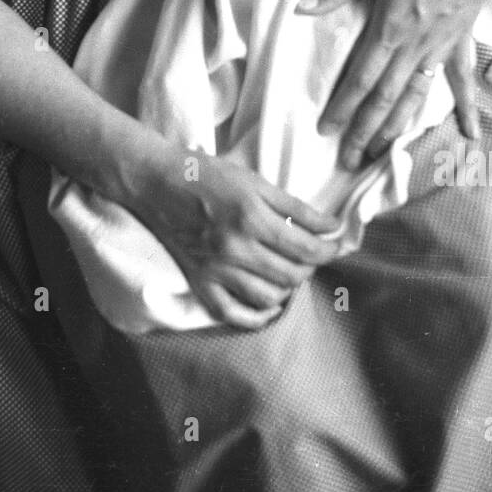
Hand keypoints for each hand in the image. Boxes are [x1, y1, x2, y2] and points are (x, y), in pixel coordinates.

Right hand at [127, 147, 342, 329]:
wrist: (155, 182)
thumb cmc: (207, 174)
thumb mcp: (256, 181)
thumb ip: (295, 207)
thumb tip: (331, 226)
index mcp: (252, 218)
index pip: (305, 248)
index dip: (328, 250)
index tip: (335, 245)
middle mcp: (235, 248)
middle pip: (291, 275)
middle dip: (310, 267)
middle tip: (312, 255)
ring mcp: (215, 269)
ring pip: (268, 297)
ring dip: (287, 288)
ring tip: (290, 273)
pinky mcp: (198, 281)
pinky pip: (232, 313)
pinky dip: (256, 316)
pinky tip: (269, 304)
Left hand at [297, 0, 491, 170]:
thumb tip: (300, 7)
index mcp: (389, 31)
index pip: (360, 80)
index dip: (342, 108)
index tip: (326, 132)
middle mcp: (414, 48)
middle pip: (384, 99)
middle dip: (364, 132)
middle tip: (348, 160)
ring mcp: (440, 49)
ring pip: (415, 98)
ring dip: (398, 128)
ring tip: (382, 153)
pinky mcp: (461, 42)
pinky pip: (462, 81)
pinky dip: (465, 109)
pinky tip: (469, 135)